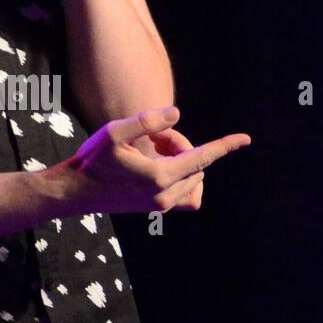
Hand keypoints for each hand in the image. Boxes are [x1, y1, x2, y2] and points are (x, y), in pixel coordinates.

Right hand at [57, 106, 251, 216]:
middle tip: (151, 136)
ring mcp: (163, 205)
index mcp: (160, 176)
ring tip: (151, 149)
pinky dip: (181, 176)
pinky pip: (186, 193)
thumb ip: (146, 121)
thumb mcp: (113, 132)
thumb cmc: (92, 160)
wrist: (76, 191)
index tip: (246, 139)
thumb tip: (177, 114)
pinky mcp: (158, 209)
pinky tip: (158, 164)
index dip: (225, 145)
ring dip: (179, 158)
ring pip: (192, 176)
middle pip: (195, 163)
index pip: (203, 158)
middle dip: (180, 144)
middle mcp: (166, 195)